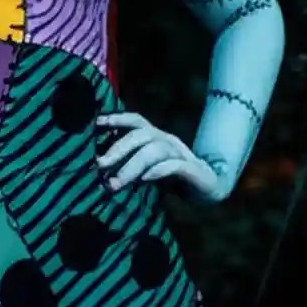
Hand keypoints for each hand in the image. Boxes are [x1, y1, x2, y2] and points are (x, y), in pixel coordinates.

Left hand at [95, 112, 228, 203]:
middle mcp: (168, 141)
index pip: (136, 121)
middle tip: (100, 164)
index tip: (97, 122)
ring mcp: (182, 154)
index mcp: (156, 137)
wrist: (209, 188)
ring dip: (132, 166)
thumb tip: (100, 167)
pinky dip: (158, 171)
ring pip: (155, 151)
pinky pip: (174, 166)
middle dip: (118, 149)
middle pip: (142, 136)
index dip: (118, 118)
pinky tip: (144, 179)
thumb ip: (128, 164)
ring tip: (114, 182)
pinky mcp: (193, 170)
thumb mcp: (146, 170)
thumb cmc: (172, 178)